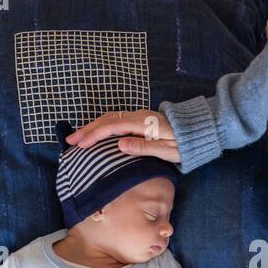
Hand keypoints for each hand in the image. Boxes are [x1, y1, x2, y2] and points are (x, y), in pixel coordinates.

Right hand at [65, 109, 180, 163]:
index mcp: (143, 124)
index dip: (94, 135)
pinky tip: (95, 134)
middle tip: (70, 141)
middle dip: (87, 130)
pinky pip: (116, 121)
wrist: (197, 131)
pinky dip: (101, 127)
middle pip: (107, 120)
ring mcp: (138, 117)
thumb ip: (143, 147)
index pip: (112, 127)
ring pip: (109, 119)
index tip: (80, 144)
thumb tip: (119, 144)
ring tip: (77, 138)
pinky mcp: (139, 120)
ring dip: (92, 128)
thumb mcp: (167, 150)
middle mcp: (138, 117)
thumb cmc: (184, 144)